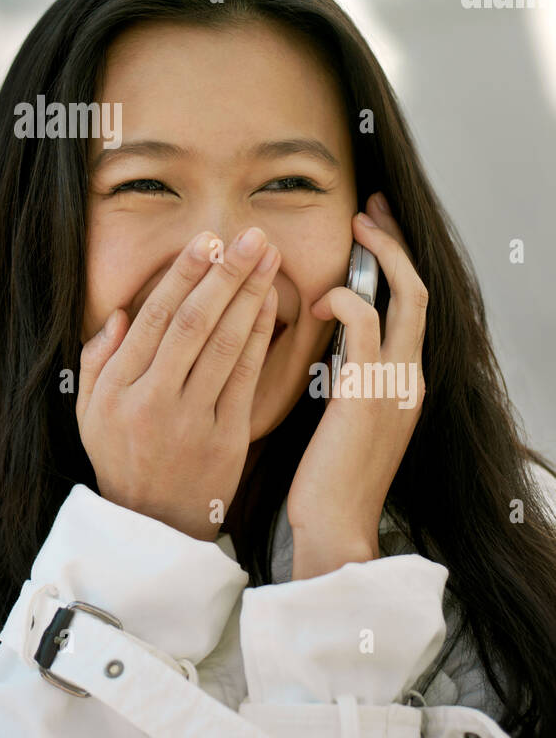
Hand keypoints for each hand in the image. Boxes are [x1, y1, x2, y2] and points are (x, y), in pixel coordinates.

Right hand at [77, 226, 280, 540]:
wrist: (152, 527)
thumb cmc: (121, 457)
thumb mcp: (88, 411)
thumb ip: (96, 360)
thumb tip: (120, 313)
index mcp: (118, 389)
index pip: (155, 318)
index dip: (183, 275)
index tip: (206, 240)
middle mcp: (154, 401)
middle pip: (195, 324)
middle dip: (225, 274)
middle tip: (250, 236)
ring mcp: (193, 421)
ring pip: (226, 345)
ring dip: (250, 295)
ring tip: (268, 258)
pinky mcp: (227, 440)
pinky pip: (247, 378)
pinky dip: (260, 337)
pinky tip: (271, 304)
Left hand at [288, 193, 427, 577]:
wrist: (333, 528)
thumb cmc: (325, 478)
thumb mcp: (341, 415)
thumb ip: (343, 373)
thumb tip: (319, 334)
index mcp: (404, 383)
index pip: (411, 307)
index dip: (396, 263)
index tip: (373, 230)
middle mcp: (411, 378)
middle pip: (419, 290)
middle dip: (395, 243)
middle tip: (369, 209)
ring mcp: (397, 384)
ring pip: (406, 297)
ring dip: (380, 255)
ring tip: (355, 229)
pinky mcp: (371, 392)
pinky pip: (367, 323)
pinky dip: (345, 298)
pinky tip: (317, 299)